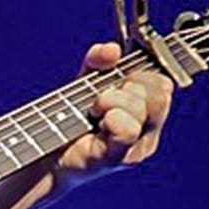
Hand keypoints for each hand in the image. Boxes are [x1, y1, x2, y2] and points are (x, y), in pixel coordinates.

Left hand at [53, 42, 174, 193]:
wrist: (45, 148)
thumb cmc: (70, 117)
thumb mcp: (85, 80)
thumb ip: (99, 61)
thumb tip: (111, 50)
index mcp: (147, 110)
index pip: (164, 84)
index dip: (142, 74)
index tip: (119, 79)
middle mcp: (147, 131)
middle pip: (159, 96)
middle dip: (128, 87)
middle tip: (102, 97)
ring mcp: (135, 148)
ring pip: (141, 110)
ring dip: (113, 101)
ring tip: (94, 110)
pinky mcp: (117, 159)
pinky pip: (127, 130)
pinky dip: (112, 118)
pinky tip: (97, 120)